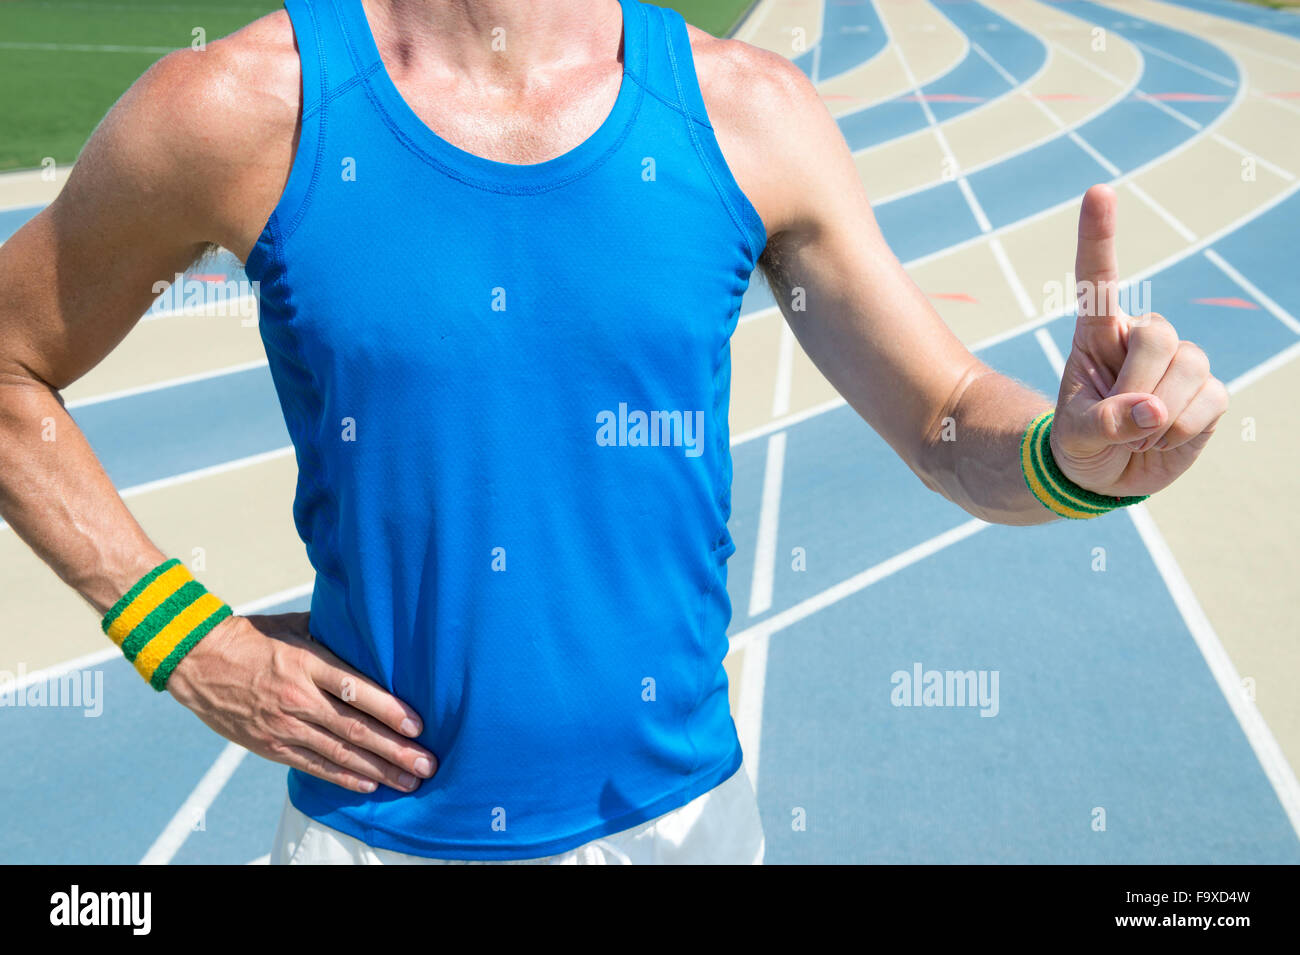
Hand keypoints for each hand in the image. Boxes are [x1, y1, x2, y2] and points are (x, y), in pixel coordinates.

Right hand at [167, 611, 436, 794]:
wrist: (197, 661)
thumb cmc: (254, 637)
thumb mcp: (296, 626)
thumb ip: (334, 632)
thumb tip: (374, 628)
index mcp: (307, 664)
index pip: (356, 690)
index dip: (389, 710)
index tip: (418, 725)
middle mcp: (298, 699)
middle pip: (355, 730)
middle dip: (396, 750)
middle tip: (427, 764)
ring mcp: (284, 726)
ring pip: (340, 754)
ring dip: (379, 770)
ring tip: (409, 781)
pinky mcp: (271, 745)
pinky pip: (314, 766)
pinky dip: (344, 778)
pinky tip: (371, 785)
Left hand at [1050, 185, 1228, 496]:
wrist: (1105, 474)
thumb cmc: (1080, 443)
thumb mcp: (1075, 438)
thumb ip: (1104, 422)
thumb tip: (1152, 411)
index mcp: (1097, 335)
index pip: (1098, 279)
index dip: (1099, 236)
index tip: (1098, 191)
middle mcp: (1142, 337)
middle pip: (1157, 335)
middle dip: (1137, 385)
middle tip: (1119, 419)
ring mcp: (1180, 361)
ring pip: (1189, 366)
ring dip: (1162, 414)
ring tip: (1140, 431)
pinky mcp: (1209, 390)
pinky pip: (1210, 399)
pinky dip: (1185, 429)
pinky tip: (1166, 437)